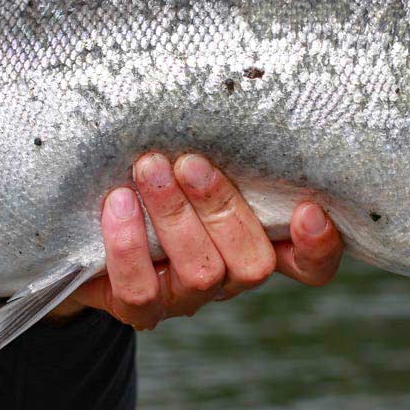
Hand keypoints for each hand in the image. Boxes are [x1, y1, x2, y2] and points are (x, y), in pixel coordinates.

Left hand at [49, 152, 342, 327]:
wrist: (90, 224)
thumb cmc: (159, 180)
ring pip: (201, 273)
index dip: (318, 246)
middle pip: (254, 263)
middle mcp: (231, 276)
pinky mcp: (140, 309)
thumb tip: (231, 100)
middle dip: (222, 208)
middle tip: (190, 162)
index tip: (307, 209)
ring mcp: (188, 298)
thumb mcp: (196, 165)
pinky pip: (140, 289)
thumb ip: (225, 151)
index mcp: (259, 242)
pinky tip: (119, 201)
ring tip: (149, 168)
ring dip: (175, 216)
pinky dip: (128, 243)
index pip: (311, 266)